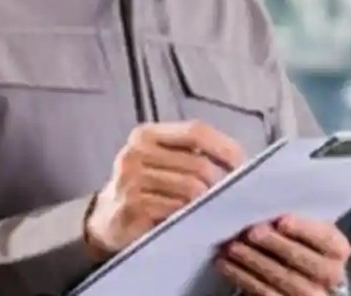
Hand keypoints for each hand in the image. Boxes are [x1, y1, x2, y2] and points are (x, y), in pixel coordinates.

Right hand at [85, 121, 244, 256]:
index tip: (243, 163)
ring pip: (191, 189)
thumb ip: (192, 154)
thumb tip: (240, 161)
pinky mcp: (131, 207)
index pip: (195, 131)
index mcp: (146, 134)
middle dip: (221, 183)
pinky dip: (191, 216)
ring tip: (213, 208)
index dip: (224, 146)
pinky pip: (176, 210)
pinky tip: (192, 219)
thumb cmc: (145, 187)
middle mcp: (135, 153)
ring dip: (208, 202)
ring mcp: (130, 181)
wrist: (107, 218)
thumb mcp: (162, 161)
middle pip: (197, 164)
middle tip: (231, 195)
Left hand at [216, 215, 350, 295]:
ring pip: (281, 278)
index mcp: (338, 249)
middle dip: (274, 244)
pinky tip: (226, 264)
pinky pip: (264, 293)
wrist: (298, 273)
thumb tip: (269, 205)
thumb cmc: (298, 240)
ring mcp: (311, 293)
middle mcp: (330, 274)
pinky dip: (242, 277)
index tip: (282, 220)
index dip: (304, 230)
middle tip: (251, 231)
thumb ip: (295, 219)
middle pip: (302, 259)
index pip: (326, 238)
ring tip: (231, 246)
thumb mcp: (305, 227)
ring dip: (252, 260)